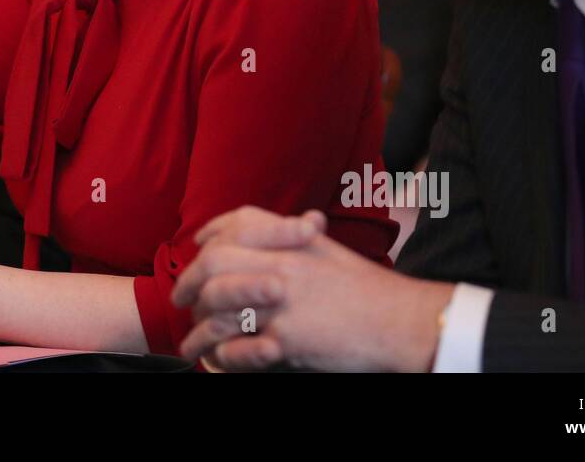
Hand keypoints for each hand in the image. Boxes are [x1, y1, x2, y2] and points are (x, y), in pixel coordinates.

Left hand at [172, 205, 453, 371]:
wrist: (402, 322)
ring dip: (199, 328)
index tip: (198, 245)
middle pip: (215, 262)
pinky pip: (237, 348)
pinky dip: (222, 356)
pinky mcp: (287, 340)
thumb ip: (292, 239)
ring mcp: (281, 303)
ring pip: (217, 308)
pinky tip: (218, 361)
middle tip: (182, 298)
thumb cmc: (368, 290)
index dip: (211, 232)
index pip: (236, 224)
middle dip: (190, 280)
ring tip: (191, 344)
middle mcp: (281, 265)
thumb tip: (266, 234)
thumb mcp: (327, 252)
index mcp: (292, 241)